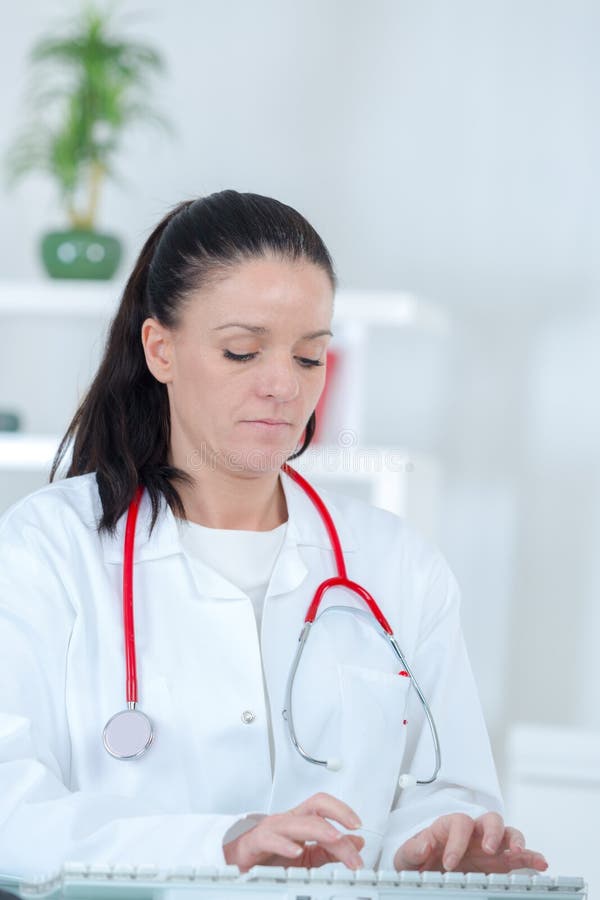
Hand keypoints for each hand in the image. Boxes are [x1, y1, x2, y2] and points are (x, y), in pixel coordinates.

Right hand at [223, 792, 364, 871]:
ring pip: (296, 822)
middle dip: (337, 815)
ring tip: (335, 839)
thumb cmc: (269, 854)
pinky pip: (270, 839)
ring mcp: (271, 829)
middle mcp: (287, 820)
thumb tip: (356, 843)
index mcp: (300, 820)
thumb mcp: (307, 855)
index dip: (342, 811)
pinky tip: (296, 852)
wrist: (239, 863)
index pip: (323, 805)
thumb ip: (330, 850)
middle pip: (315, 808)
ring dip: (319, 830)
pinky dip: (284, 845)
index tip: (358, 825)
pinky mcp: (256, 843)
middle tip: (354, 830)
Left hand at [393, 812, 547, 872]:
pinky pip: (518, 856)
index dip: (456, 841)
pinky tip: (540, 863)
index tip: (449, 863)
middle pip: (489, 819)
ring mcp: (488, 846)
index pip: (459, 823)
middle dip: (492, 832)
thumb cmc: (417, 861)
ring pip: (507, 834)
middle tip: (489, 850)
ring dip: (516, 842)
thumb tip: (425, 844)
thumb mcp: (407, 856)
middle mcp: (472, 833)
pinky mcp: (498, 862)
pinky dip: (531, 857)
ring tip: (520, 853)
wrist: (423, 875)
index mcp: (449, 827)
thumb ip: (414, 848)